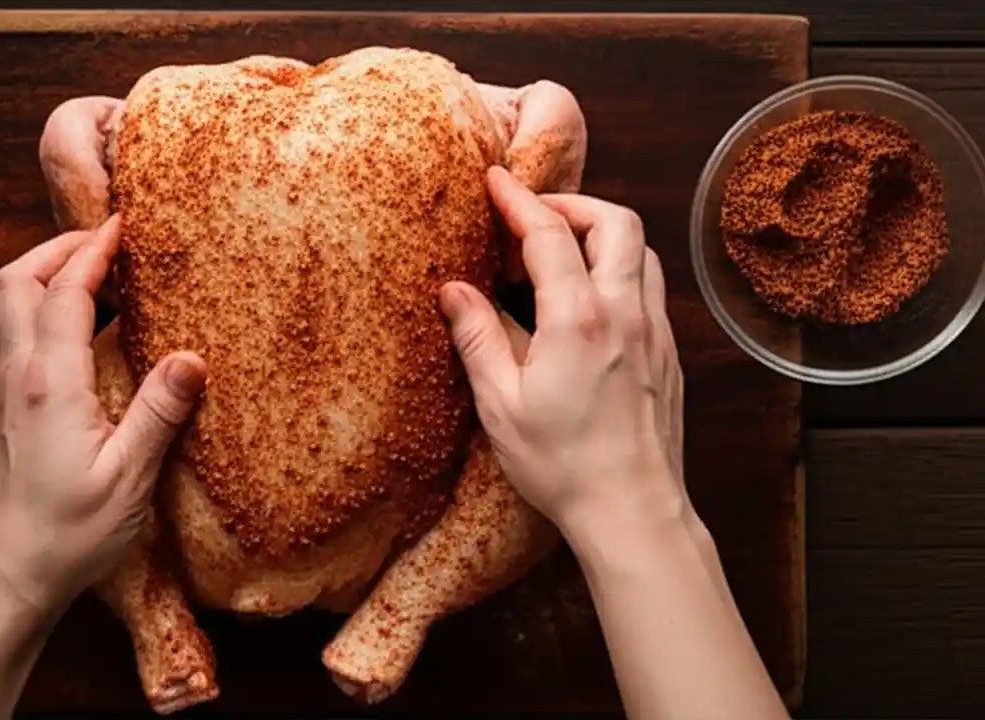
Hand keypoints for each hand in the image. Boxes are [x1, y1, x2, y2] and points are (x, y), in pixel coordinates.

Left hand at [0, 214, 207, 617]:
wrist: (9, 577)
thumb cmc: (70, 535)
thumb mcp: (129, 478)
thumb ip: (159, 413)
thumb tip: (192, 357)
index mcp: (50, 384)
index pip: (66, 292)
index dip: (94, 250)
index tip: (123, 224)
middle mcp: (17, 377)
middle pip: (16, 281)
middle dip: (58, 248)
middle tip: (104, 242)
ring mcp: (2, 392)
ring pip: (4, 306)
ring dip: (41, 275)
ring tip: (89, 276)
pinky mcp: (1, 411)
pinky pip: (7, 336)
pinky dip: (34, 309)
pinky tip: (70, 331)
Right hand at [439, 166, 685, 537]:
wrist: (633, 511)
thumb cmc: (563, 466)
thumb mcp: (501, 405)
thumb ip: (477, 337)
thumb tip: (454, 289)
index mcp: (577, 319)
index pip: (548, 234)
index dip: (518, 199)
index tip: (495, 179)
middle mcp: (624, 313)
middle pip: (614, 221)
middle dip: (572, 203)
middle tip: (533, 215)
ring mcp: (654, 331)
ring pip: (641, 250)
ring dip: (603, 233)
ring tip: (563, 250)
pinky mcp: (669, 354)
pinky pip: (650, 287)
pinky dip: (621, 269)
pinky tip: (592, 298)